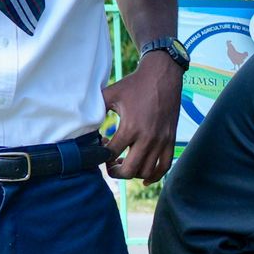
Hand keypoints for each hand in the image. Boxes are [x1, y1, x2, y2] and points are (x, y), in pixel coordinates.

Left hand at [102, 49, 182, 182]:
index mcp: (131, 127)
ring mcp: (161, 141)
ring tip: (126, 164)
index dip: (101, 156)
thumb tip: (82, 124)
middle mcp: (148, 138)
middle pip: (129, 170)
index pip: (111, 154)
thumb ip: (96, 110)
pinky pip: (164, 167)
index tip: (100, 148)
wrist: (163, 76)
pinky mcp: (170, 140)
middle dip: (116, 172)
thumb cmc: (134, 85)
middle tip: (110, 165)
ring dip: (133, 173)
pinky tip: (145, 178)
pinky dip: (155, 176)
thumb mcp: (111, 93)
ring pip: (146, 171)